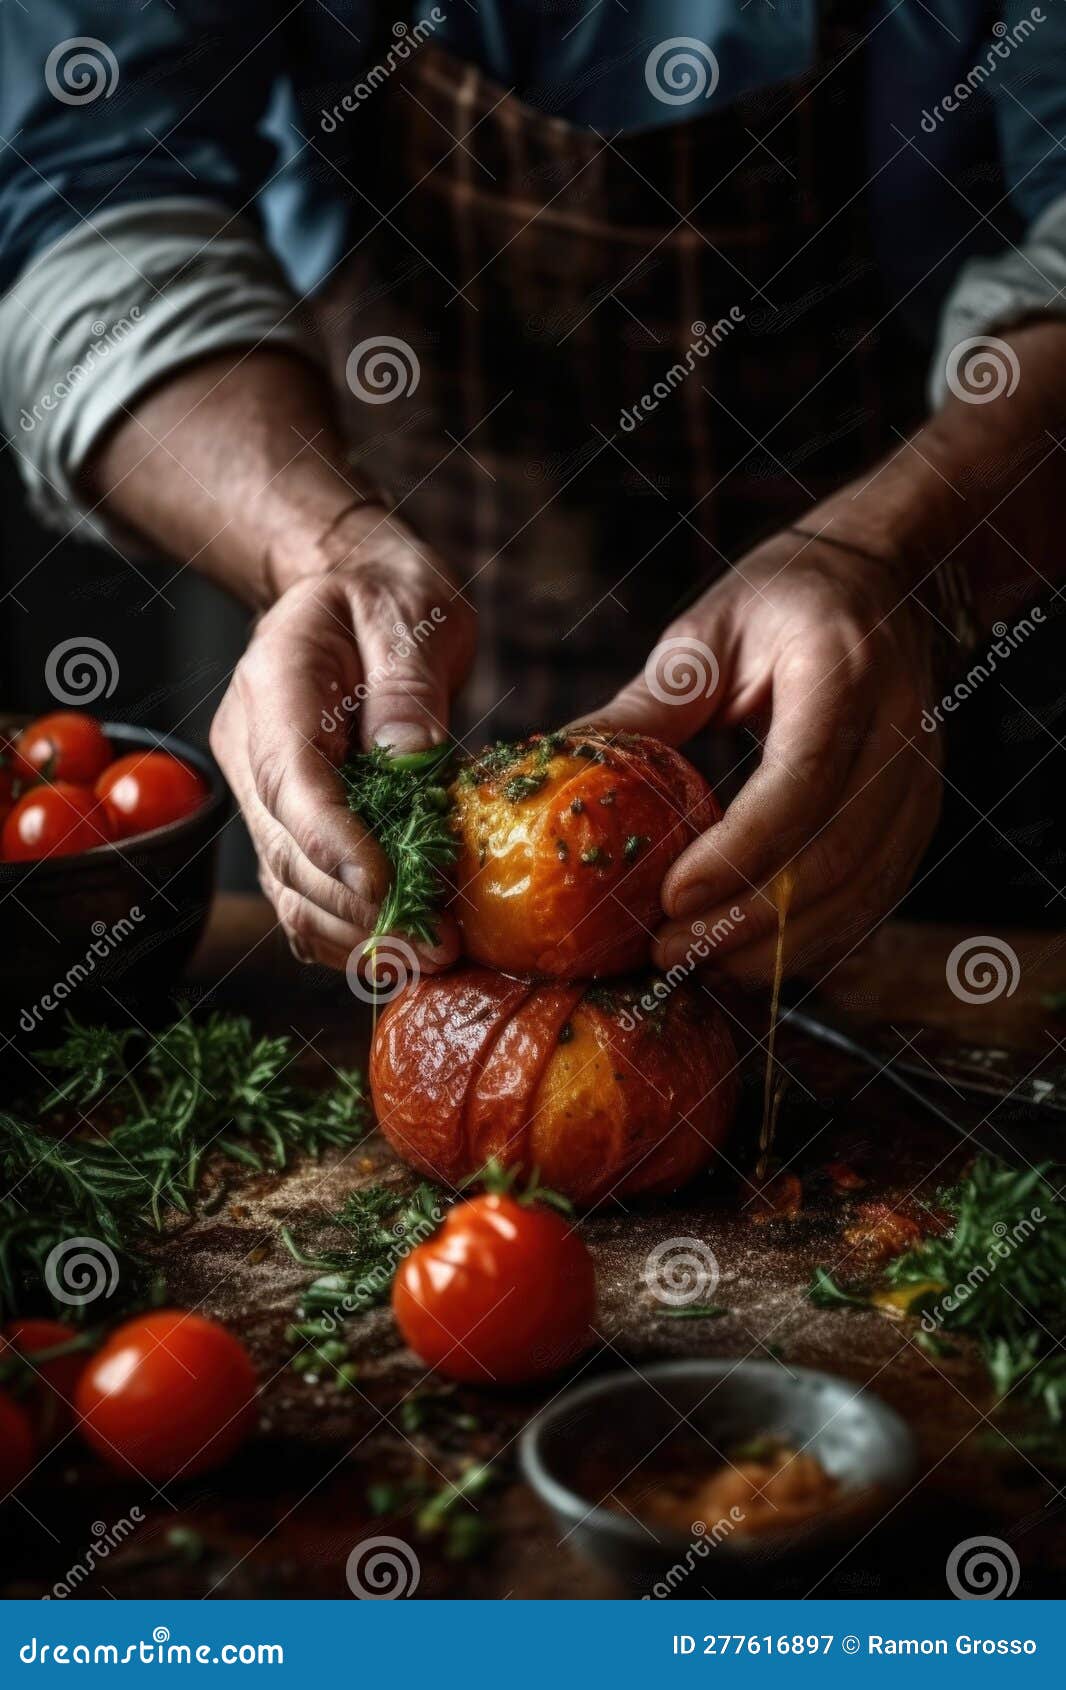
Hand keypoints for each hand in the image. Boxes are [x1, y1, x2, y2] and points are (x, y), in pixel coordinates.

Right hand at [210, 504, 475, 969]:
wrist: (356, 596)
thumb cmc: (386, 598)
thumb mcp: (409, 611)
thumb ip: (408, 682)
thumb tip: (410, 756)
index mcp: (274, 686)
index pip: (289, 778)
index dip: (331, 842)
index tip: (385, 888)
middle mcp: (252, 748)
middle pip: (286, 850)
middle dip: (358, 908)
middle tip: (437, 944)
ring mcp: (263, 794)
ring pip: (289, 888)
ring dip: (354, 934)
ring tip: (430, 956)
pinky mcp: (288, 825)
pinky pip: (303, 895)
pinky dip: (346, 933)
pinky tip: (400, 952)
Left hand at [593, 529, 943, 981]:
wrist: (887, 579)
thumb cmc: (787, 596)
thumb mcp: (709, 633)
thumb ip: (649, 708)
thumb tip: (564, 765)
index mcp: (843, 669)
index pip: (802, 779)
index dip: (740, 851)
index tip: (672, 898)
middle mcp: (901, 729)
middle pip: (836, 852)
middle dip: (749, 917)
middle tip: (669, 949)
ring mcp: (921, 778)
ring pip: (861, 889)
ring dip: (779, 944)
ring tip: (699, 963)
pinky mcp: (919, 815)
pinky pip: (873, 896)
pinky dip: (812, 937)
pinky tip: (750, 954)